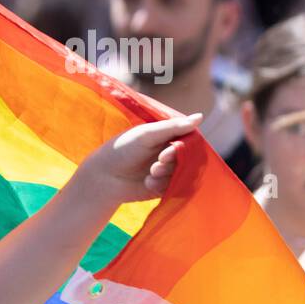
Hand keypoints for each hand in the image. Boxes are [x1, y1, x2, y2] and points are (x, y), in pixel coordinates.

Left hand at [76, 112, 203, 204]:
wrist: (104, 177)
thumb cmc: (122, 150)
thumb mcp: (146, 134)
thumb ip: (172, 127)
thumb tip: (200, 116)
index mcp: (167, 137)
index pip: (190, 139)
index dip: (184, 147)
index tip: (168, 152)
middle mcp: (171, 153)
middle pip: (190, 157)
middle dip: (174, 161)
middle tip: (157, 164)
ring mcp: (168, 171)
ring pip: (184, 173)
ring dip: (168, 173)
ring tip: (151, 173)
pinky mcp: (165, 187)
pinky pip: (176, 187)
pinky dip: (163, 185)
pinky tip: (147, 183)